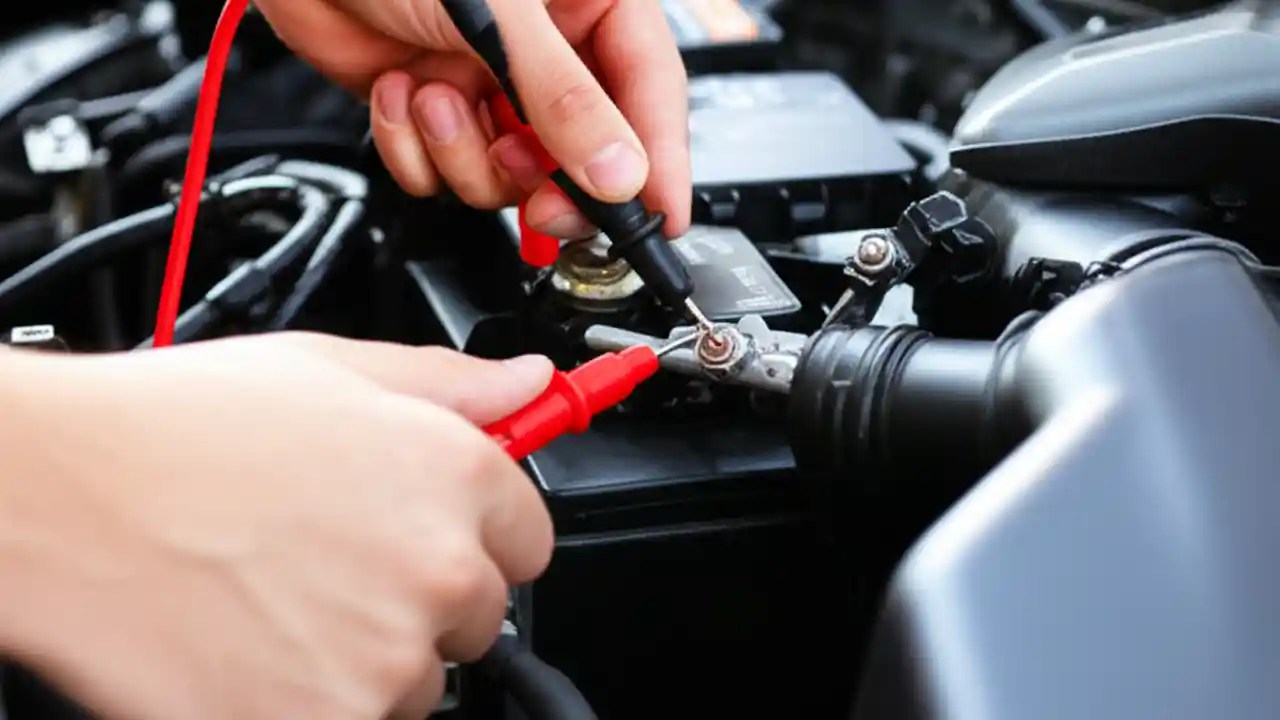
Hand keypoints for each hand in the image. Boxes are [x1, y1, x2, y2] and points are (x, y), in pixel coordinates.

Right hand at [0, 334, 554, 719]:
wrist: (64, 500)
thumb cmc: (181, 429)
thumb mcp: (331, 369)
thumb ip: (452, 385)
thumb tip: (529, 381)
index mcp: (458, 478)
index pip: (529, 539)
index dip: (477, 534)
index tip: (431, 534)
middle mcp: (439, 571)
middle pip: (478, 615)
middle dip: (420, 596)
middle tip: (334, 564)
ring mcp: (385, 660)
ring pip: (416, 680)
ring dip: (368, 654)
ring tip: (281, 597)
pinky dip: (315, 696)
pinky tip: (257, 643)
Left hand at [254, 0, 691, 240]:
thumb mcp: (499, 15)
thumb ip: (565, 100)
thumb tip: (619, 174)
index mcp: (588, 5)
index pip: (649, 93)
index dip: (659, 163)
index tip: (660, 220)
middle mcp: (545, 53)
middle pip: (582, 155)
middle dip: (548, 183)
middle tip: (540, 204)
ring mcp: (488, 85)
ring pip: (506, 175)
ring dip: (463, 153)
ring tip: (438, 99)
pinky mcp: (434, 110)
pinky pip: (443, 172)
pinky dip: (412, 147)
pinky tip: (398, 93)